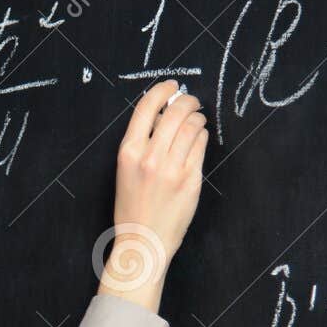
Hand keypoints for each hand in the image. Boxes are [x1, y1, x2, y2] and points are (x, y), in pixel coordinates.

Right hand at [102, 79, 206, 300]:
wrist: (143, 241)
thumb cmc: (132, 207)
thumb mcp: (125, 170)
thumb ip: (142, 143)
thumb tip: (163, 113)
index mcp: (129, 152)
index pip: (147, 107)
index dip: (162, 90)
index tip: (171, 86)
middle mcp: (151, 157)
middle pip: (175, 112)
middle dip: (186, 100)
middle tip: (191, 101)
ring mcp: (173, 169)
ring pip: (192, 126)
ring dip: (197, 118)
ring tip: (196, 120)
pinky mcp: (191, 180)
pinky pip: (201, 146)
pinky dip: (201, 137)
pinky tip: (198, 140)